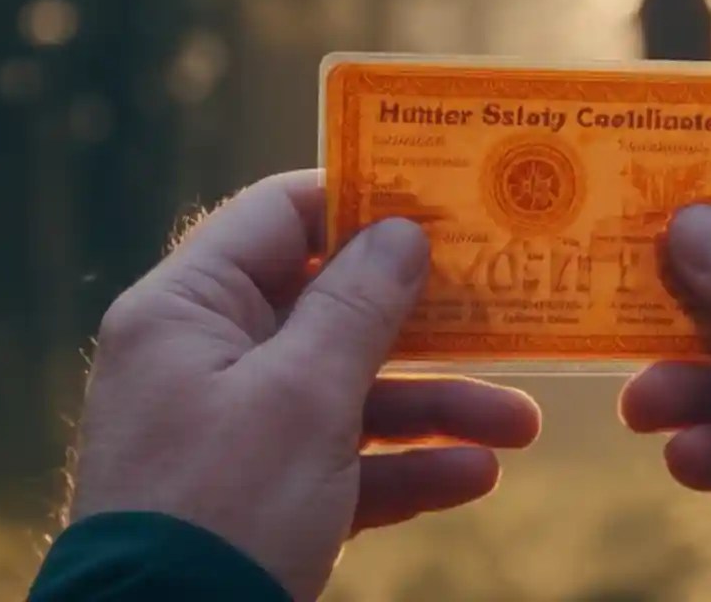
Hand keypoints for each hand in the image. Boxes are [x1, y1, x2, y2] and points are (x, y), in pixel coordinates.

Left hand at [69, 171, 540, 601]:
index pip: (279, 217)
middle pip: (333, 310)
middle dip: (426, 325)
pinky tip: (474, 476)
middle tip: (502, 309)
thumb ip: (358, 306)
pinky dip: (405, 466)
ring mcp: (237, 428)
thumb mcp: (302, 395)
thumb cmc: (224, 507)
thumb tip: (402, 231)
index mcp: (189, 309)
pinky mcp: (263, 492)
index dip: (360, 203)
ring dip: (436, 405)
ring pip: (351, 391)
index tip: (440, 204)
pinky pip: (344, 459)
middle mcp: (209, 357)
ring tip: (520, 425)